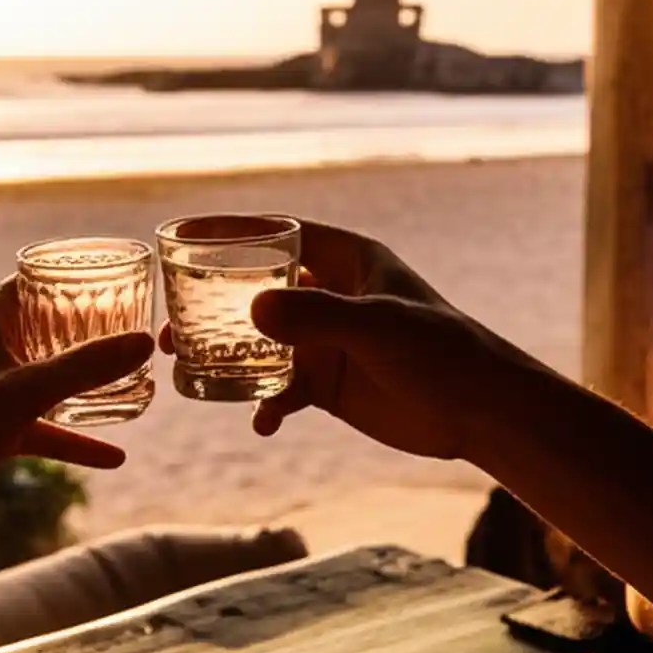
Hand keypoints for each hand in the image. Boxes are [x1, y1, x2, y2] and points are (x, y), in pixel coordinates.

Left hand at [0, 277, 152, 517]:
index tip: (112, 279)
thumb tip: (144, 342)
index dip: (69, 278)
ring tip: (127, 382)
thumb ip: (86, 367)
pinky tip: (114, 456)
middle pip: (46, 329)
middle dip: (87, 331)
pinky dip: (76, 439)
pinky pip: (46, 428)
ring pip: (48, 380)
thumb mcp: (25, 389)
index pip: (31, 283)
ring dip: (83, 385)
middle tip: (130, 328)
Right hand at [159, 220, 535, 460]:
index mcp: (348, 260)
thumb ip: (318, 317)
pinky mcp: (332, 384)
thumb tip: (253, 309)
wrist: (483, 413)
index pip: (278, 232)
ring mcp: (329, 341)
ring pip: (262, 341)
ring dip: (225, 354)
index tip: (181, 235)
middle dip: (212, 303)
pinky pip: (282, 388)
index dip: (230, 231)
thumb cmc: (441, 353)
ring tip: (184, 367)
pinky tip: (262, 421)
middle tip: (169, 321)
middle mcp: (333, 295)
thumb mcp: (378, 327)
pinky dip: (266, 403)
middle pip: (258, 288)